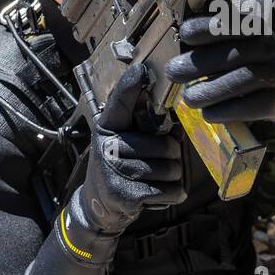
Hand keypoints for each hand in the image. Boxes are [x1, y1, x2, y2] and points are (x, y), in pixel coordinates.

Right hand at [73, 62, 184, 237]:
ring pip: (172, 169)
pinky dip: (172, 194)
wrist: (98, 205)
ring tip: (155, 179)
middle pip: (167, 146)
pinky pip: (169, 190)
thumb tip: (177, 127)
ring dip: (173, 177)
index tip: (141, 70)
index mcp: (109, 127)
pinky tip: (157, 194)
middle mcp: (109, 146)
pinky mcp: (126, 194)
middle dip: (173, 156)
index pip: (121, 102)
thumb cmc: (120, 167)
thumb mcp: (125, 143)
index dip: (132, 86)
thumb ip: (146, 129)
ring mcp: (115, 171)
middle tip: (158, 163)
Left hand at [166, 14, 274, 124]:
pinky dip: (226, 111)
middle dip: (199, 63)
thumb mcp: (237, 42)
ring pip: (242, 80)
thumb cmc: (249, 61)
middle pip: (233, 54)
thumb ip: (211, 38)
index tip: (185, 34)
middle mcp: (267, 48)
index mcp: (253, 28)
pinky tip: (208, 114)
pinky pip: (251, 106)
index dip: (208, 27)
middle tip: (173, 71)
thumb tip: (173, 46)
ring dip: (211, 90)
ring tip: (189, 98)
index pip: (231, 23)